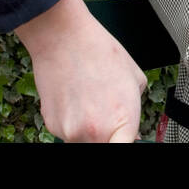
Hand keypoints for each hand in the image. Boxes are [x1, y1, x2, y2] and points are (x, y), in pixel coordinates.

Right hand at [15, 0, 146, 141]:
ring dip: (87, 128)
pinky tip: (74, 96)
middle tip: (106, 110)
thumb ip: (135, 111)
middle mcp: (95, 133)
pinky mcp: (52, 126)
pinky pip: (67, 131)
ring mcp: (71, 132)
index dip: (125, 142)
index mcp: (122, 121)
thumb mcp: (135, 79)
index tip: (125, 138)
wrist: (64, 39)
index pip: (125, 149)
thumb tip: (132, 133)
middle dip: (107, 135)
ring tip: (88, 98)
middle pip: (103, 146)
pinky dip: (71, 120)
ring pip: (83, 141)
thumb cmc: (100, 53)